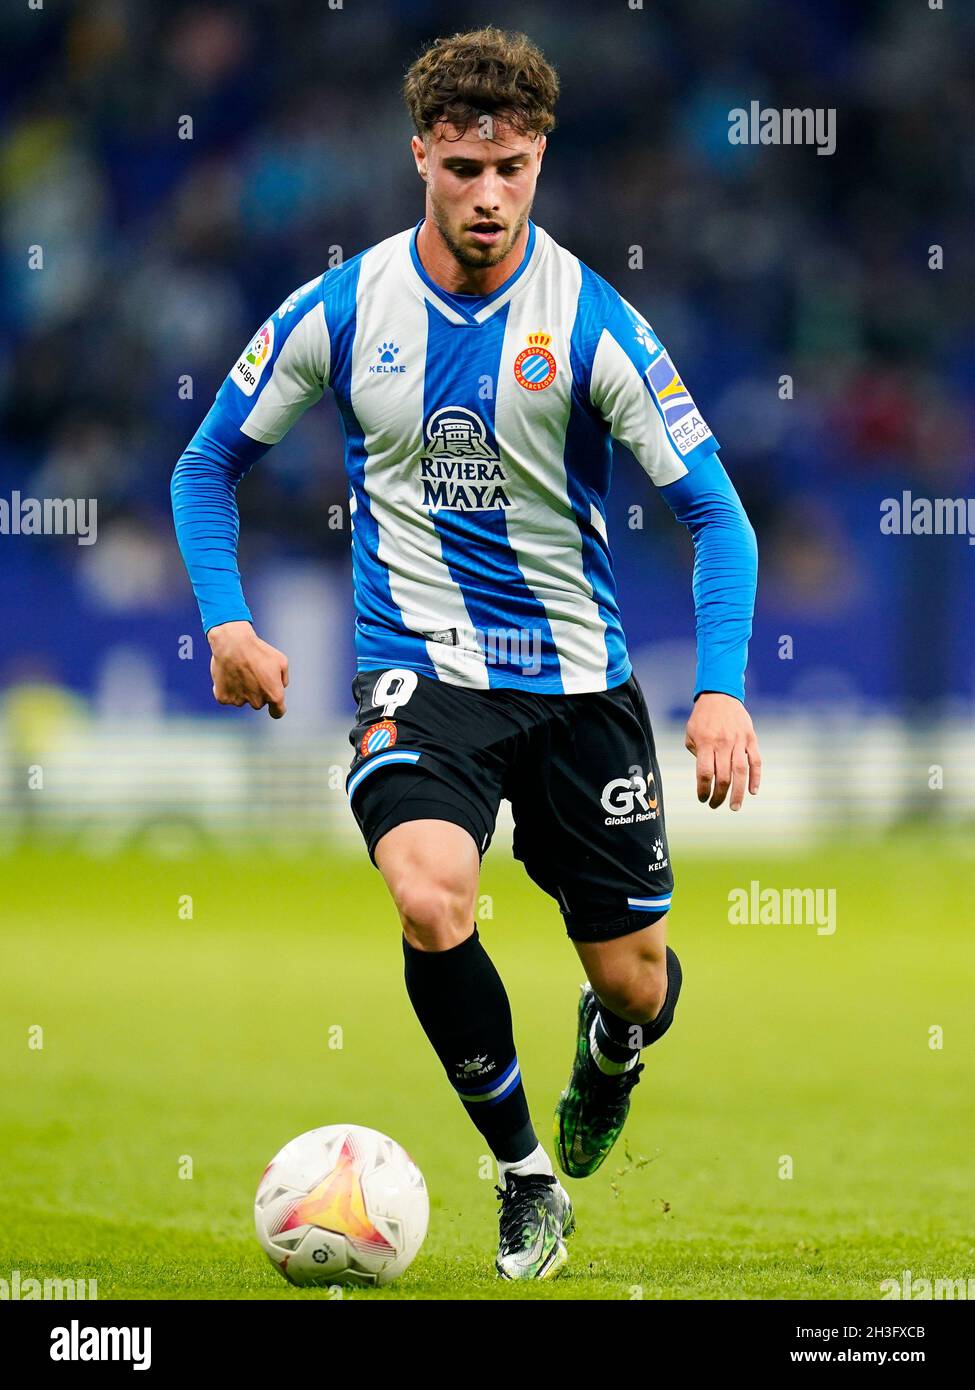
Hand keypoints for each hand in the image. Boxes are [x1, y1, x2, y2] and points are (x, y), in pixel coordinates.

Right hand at [208, 620, 288, 718]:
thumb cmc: (258, 650)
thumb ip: (283, 679)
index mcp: (274, 695)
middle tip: (252, 672)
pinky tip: (228, 674)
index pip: (277, 712)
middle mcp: (257, 702)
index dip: (275, 709)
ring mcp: (239, 701)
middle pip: (259, 703)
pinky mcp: (223, 698)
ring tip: (239, 671)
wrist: (233, 643)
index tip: (273, 706)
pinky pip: (227, 697)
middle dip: (258, 691)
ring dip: (242, 690)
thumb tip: (280, 688)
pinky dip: (227, 688)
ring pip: (243, 699)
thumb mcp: (281, 661)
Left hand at [684, 692, 760, 810]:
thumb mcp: (691, 734)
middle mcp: (723, 743)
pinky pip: (756, 761)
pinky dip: (756, 777)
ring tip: (735, 807)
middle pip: (723, 776)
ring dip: (738, 793)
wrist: (720, 695)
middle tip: (715, 806)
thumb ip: (696, 754)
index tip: (702, 798)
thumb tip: (705, 775)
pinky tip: (753, 791)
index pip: (705, 772)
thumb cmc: (702, 718)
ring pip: (741, 772)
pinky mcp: (751, 739)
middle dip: (719, 796)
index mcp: (706, 742)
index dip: (703, 789)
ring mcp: (739, 741)